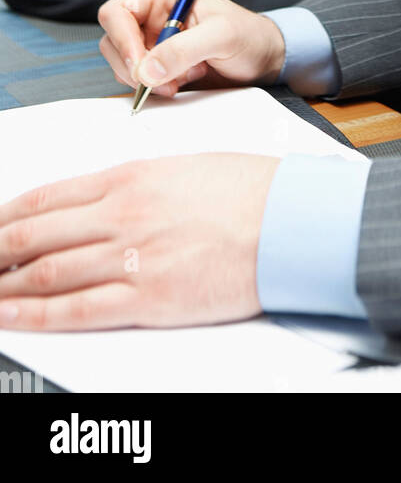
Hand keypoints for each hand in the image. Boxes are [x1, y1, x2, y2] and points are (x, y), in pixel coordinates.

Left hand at [0, 153, 277, 329]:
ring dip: (4, 285)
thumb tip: (103, 200)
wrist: (289, 219)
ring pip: (46, 272)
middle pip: (36, 234)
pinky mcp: (149, 297)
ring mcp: (132, 257)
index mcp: (130, 177)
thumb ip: (137, 184)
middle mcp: (121, 214)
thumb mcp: (183, 168)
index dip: (9, 214)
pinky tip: (11, 316)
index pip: (49, 197)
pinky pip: (77, 309)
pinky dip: (35, 315)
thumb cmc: (249, 191)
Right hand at [97, 0, 285, 98]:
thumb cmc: (249, 35)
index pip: (117, 12)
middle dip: (133, 65)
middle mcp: (152, 16)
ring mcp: (152, 41)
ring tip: (184, 78)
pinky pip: (139, 80)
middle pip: (113, 40)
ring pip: (122, 64)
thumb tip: (146, 70)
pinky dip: (156, 87)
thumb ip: (184, 49)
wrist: (264, 58)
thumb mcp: (221, 36)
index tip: (140, 65)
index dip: (121, 39)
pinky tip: (185, 81)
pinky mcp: (158, 64)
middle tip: (161, 81)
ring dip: (147, 79)